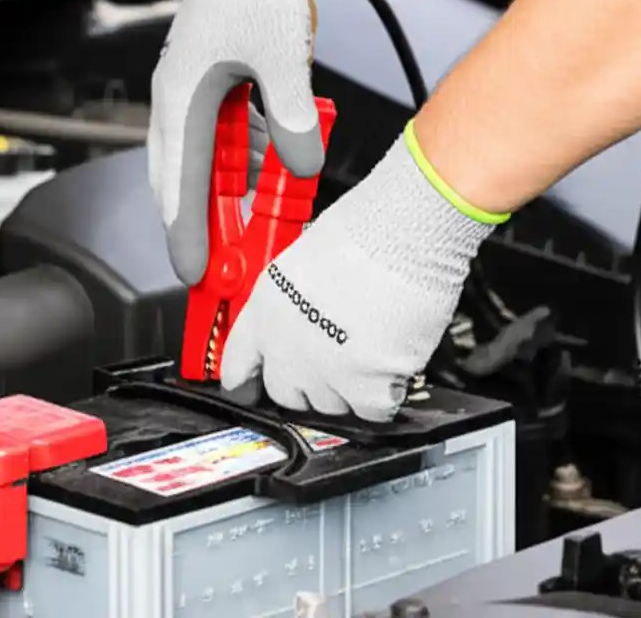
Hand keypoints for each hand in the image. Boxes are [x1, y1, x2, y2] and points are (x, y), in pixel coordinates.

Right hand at [149, 0, 324, 284]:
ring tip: (253, 231)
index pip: (180, 186)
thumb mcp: (283, 54)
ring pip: (202, 169)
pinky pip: (222, 146)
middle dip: (201, 231)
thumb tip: (303, 164)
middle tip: (222, 271)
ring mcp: (194, 99)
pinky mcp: (214, 92)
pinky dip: (241, 170)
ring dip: (226, 202)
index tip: (193, 276)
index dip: (187, 236)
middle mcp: (178, 104)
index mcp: (180, 100)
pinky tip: (269, 177)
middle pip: (182, 186)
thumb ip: (292, 116)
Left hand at [220, 131, 496, 421]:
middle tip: (337, 360)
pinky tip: (393, 365)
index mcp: (264, 309)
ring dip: (351, 387)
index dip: (247, 378)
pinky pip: (372, 410)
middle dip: (310, 384)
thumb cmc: (365, 230)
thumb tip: (307, 319)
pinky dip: (385, 395)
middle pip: (286, 393)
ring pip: (331, 405)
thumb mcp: (304, 258)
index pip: (237, 363)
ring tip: (373, 350)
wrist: (403, 232)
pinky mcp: (364, 386)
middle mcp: (285, 346)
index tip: (251, 386)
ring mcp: (323, 371)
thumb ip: (296, 301)